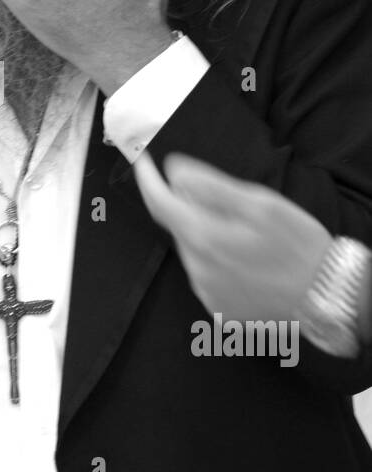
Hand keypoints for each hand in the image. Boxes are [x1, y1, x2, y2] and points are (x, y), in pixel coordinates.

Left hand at [133, 151, 331, 320]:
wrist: (327, 297)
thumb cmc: (299, 246)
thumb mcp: (261, 203)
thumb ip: (212, 186)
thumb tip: (174, 171)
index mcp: (204, 238)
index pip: (159, 204)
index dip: (148, 180)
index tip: (144, 162)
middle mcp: (197, 269)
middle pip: (180, 226)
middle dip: (192, 208)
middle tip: (231, 202)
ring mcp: (206, 293)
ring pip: (193, 250)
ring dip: (207, 234)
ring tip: (249, 235)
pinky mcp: (218, 308)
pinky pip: (206, 274)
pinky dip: (217, 259)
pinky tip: (248, 259)